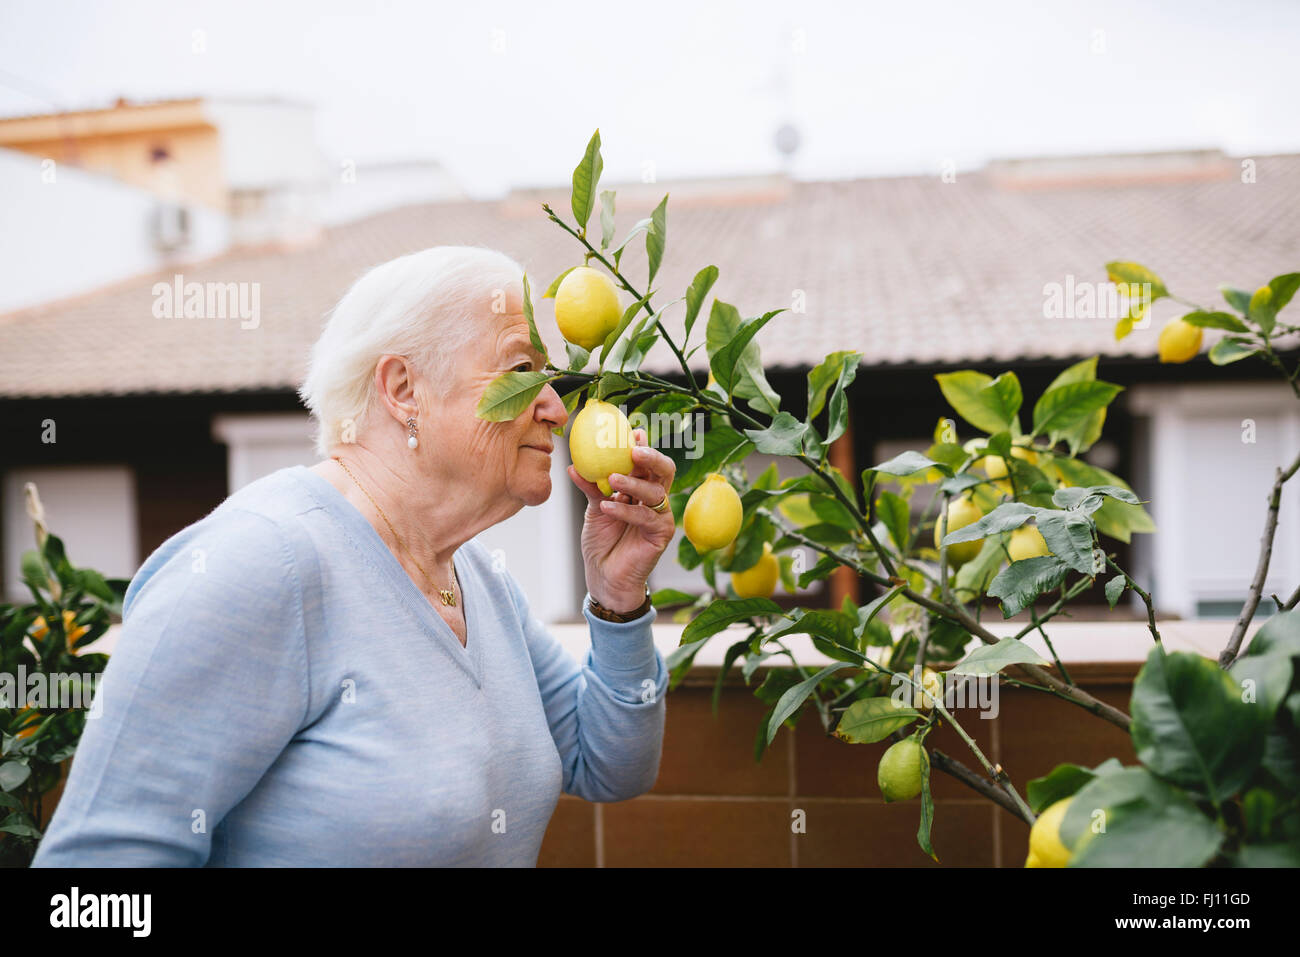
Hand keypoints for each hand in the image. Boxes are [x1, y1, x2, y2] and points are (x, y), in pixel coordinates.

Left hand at [568, 428, 675, 613]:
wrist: (605, 576)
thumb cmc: (602, 541)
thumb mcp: (594, 508)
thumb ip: (590, 487)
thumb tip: (573, 464)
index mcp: (641, 487)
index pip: (647, 461)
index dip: (643, 444)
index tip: (631, 431)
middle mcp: (655, 499)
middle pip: (664, 470)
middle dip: (652, 456)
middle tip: (634, 450)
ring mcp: (661, 516)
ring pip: (655, 492)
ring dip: (633, 483)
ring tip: (611, 479)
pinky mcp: (661, 535)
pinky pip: (646, 517)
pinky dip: (625, 510)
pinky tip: (607, 506)